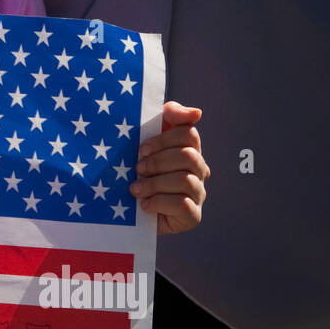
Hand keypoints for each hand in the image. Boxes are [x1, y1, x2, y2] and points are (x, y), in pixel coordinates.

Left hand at [130, 101, 208, 235]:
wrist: (130, 215)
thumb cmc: (139, 175)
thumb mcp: (146, 145)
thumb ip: (168, 120)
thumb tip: (196, 112)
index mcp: (189, 149)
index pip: (189, 133)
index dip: (163, 139)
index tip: (141, 149)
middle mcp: (199, 170)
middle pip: (188, 156)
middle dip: (157, 161)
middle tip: (138, 169)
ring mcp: (198, 193)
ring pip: (184, 180)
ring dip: (154, 184)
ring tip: (136, 189)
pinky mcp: (193, 215)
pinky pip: (182, 204)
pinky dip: (158, 202)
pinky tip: (145, 205)